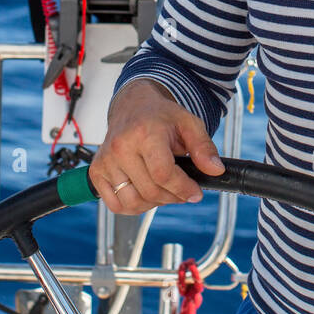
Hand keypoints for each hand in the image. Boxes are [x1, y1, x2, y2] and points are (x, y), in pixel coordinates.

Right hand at [88, 78, 225, 215]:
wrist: (132, 106)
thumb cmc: (161, 116)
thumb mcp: (189, 123)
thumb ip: (204, 147)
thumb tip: (216, 170)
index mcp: (145, 133)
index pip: (163, 174)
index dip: (183, 189)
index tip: (195, 193)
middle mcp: (121, 147)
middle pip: (150, 191)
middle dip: (173, 197)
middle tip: (183, 191)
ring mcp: (105, 161)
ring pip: (132, 202)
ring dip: (154, 204)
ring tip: (165, 191)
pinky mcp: (97, 172)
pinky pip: (116, 204)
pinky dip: (133, 206)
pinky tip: (145, 193)